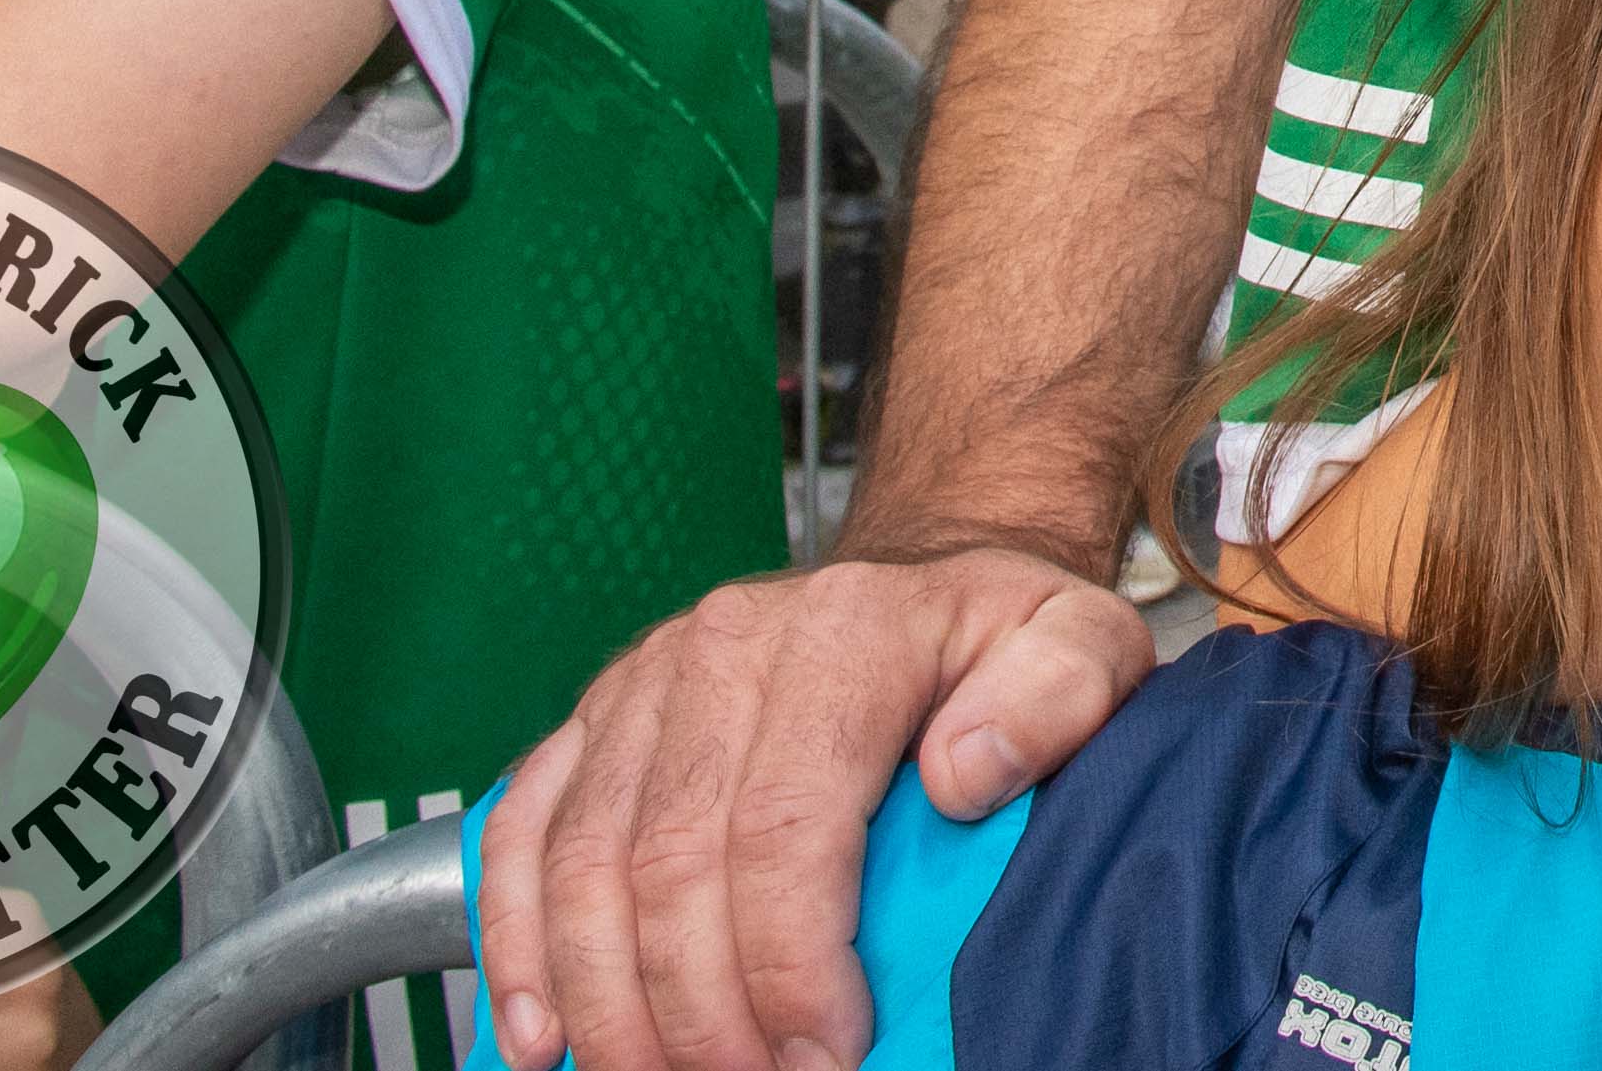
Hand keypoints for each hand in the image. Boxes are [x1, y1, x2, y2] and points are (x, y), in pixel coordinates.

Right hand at [479, 551, 1154, 1070]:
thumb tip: (968, 774)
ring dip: (606, 1004)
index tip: (826, 1056)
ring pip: (580, 865)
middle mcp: (724, 645)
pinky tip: (541, 1035)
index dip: (789, 963)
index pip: (785, 825)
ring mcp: (643, 683)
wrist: (924, 578)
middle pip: (671, 863)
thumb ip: (1059, 694)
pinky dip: (517, 946)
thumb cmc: (996, 640)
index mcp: (844, 630)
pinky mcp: (591, 722)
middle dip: (700, 1011)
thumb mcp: (1084, 640)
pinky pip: (518, 838)